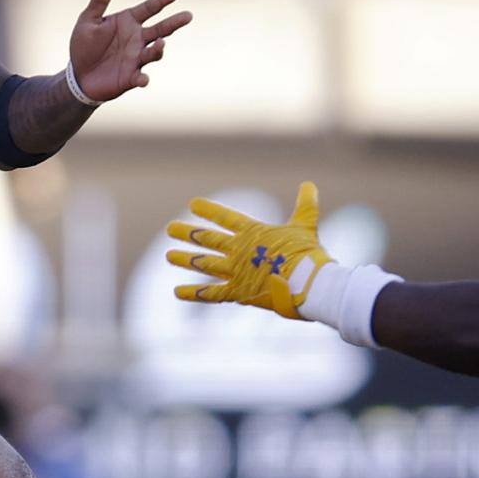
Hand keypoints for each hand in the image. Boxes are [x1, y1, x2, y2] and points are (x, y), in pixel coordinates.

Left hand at [67, 0, 189, 103]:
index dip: (162, 1)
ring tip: (160, 44)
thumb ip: (100, 0)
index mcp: (129, 21)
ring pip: (154, 52)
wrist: (78, 74)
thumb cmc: (84, 44)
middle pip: (161, 29)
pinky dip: (143, 78)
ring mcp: (137, 58)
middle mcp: (138, 39)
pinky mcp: (131, 78)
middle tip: (188, 15)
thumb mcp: (88, 20)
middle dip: (174, 23)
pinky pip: (140, 77)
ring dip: (158, 49)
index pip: (150, 8)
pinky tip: (144, 79)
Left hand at [168, 182, 331, 318]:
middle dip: (187, 233)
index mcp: (253, 232)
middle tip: (170, 228)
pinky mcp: (237, 292)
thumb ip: (305, 205)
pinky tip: (176, 292)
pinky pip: (210, 293)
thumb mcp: (306, 225)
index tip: (194, 204)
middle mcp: (238, 250)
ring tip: (169, 256)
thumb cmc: (308, 253)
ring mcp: (235, 271)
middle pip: (207, 238)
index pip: (225, 217)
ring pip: (203, 263)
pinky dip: (193, 293)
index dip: (209, 210)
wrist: (307, 282)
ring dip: (185, 259)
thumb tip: (309, 184)